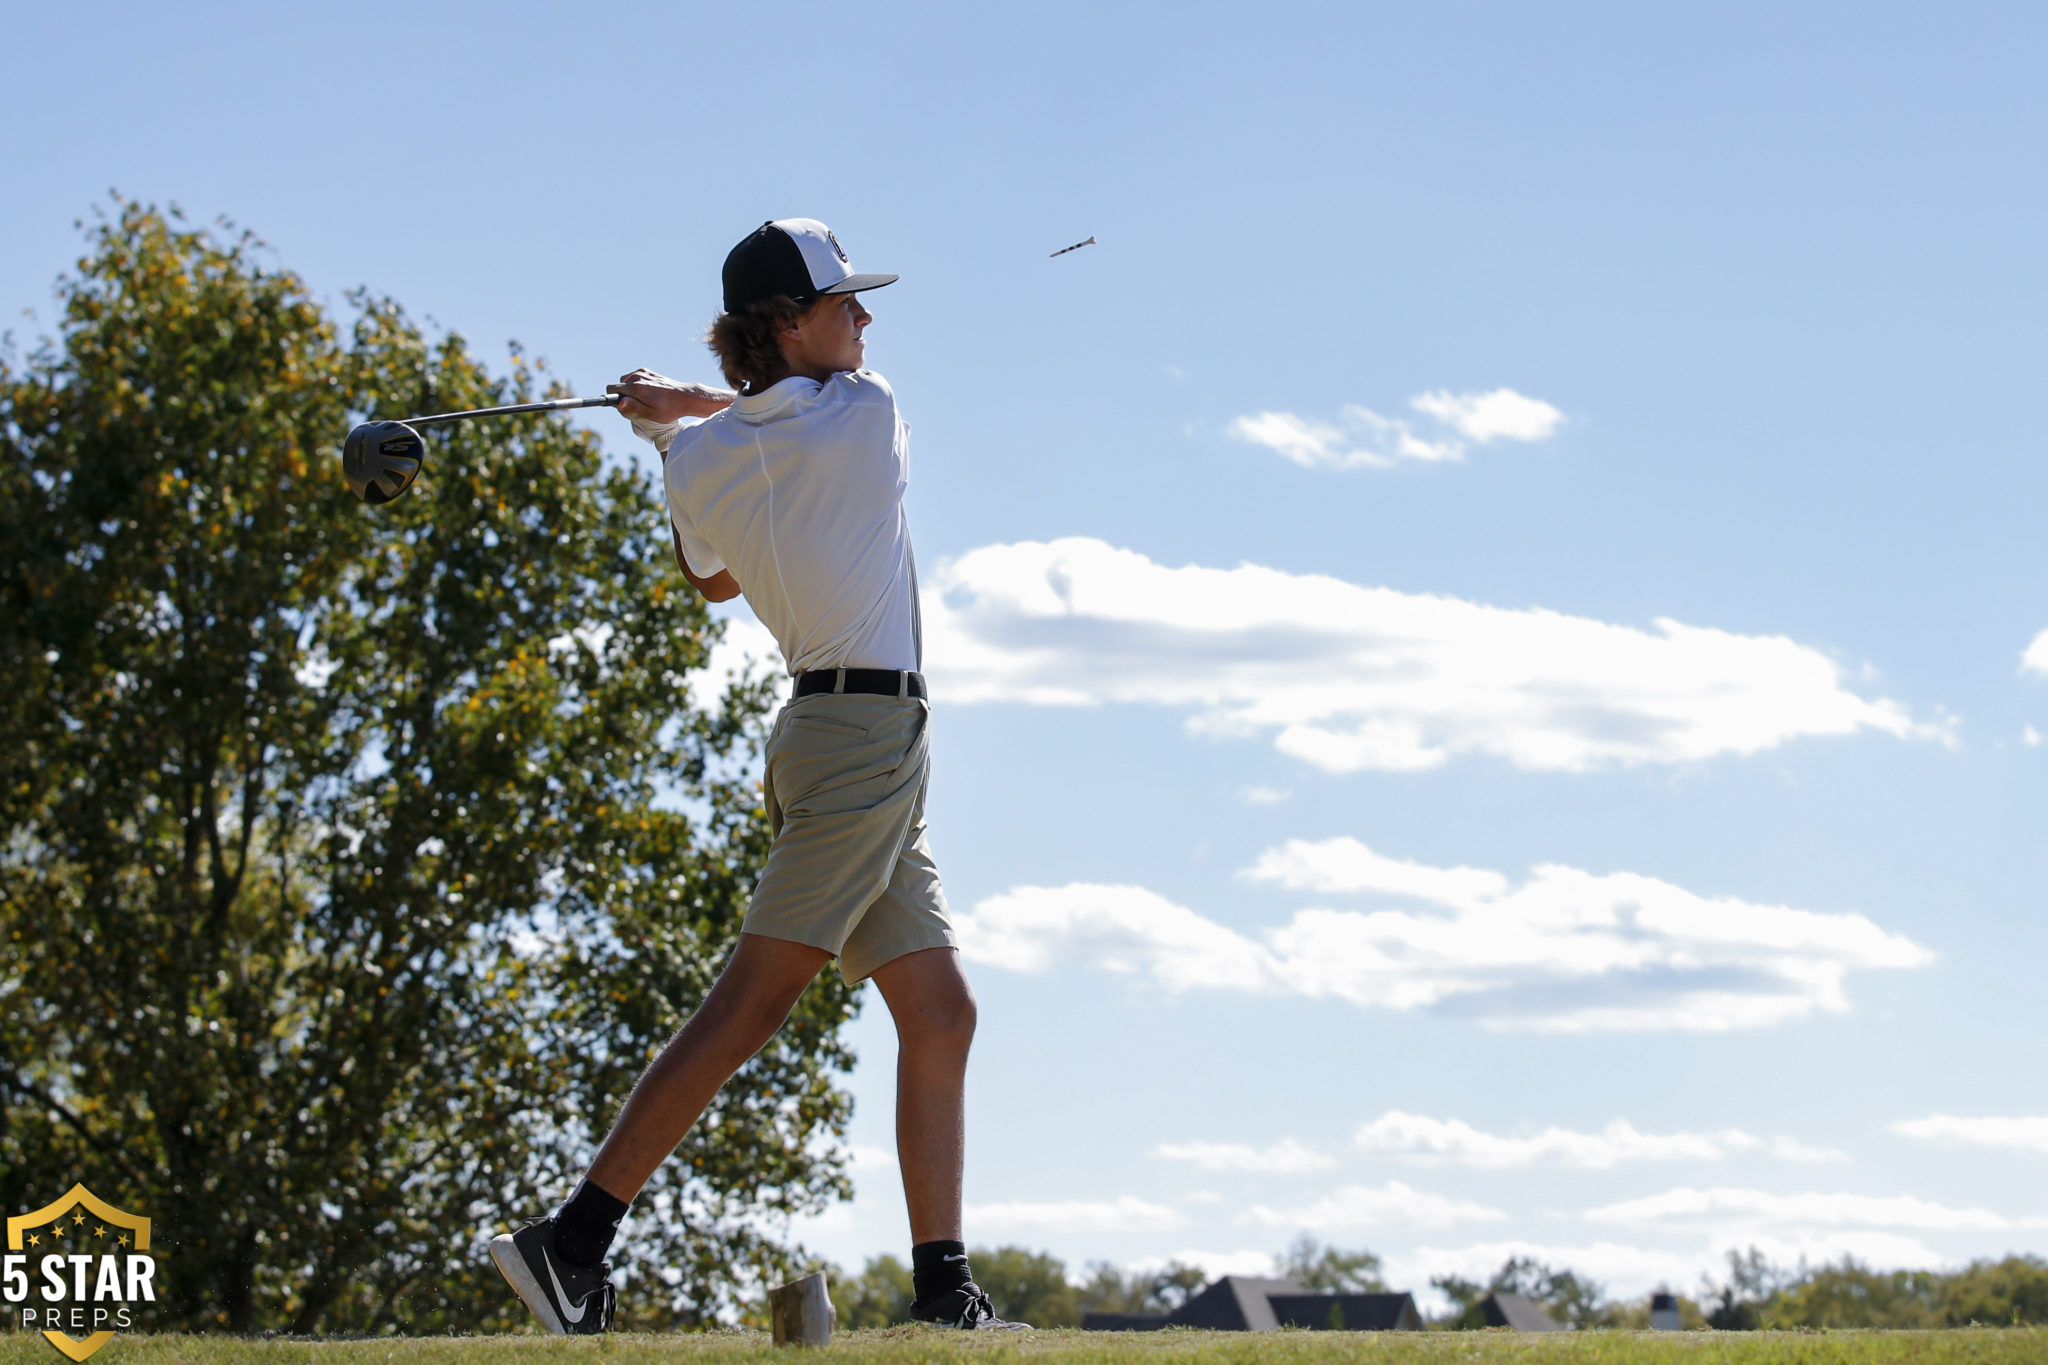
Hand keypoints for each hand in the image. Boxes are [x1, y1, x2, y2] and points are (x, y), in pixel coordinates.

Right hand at [607, 369, 735, 422]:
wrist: (685, 397)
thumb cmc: (669, 409)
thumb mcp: (651, 414)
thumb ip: (633, 408)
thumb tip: (619, 403)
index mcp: (636, 388)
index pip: (611, 389)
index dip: (613, 399)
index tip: (621, 406)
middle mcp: (638, 377)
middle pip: (618, 385)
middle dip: (622, 396)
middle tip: (636, 407)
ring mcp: (643, 373)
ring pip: (626, 381)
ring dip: (630, 390)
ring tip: (643, 401)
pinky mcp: (648, 372)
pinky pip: (634, 378)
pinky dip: (637, 385)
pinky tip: (648, 394)